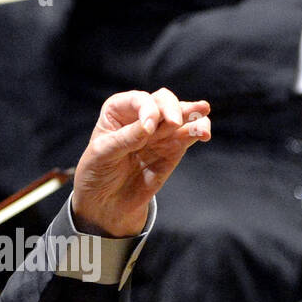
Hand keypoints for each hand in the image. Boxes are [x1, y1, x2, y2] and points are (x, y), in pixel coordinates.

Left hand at [71, 88, 210, 236]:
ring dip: (192, 114)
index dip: (147, 109)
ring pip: (181, 114)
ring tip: (202, 116)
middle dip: (171, 108)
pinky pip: (189, 134)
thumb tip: (150, 126)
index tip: (148, 129)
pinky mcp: (173, 149)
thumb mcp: (103, 154)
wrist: (106, 202)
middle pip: (163, 101)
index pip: (139, 99)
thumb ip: (126, 139)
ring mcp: (160, 132)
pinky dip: (198, 130)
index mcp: (119, 110)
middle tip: (175, 122)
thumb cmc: (97, 172)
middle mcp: (142, 116)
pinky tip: (204, 133)